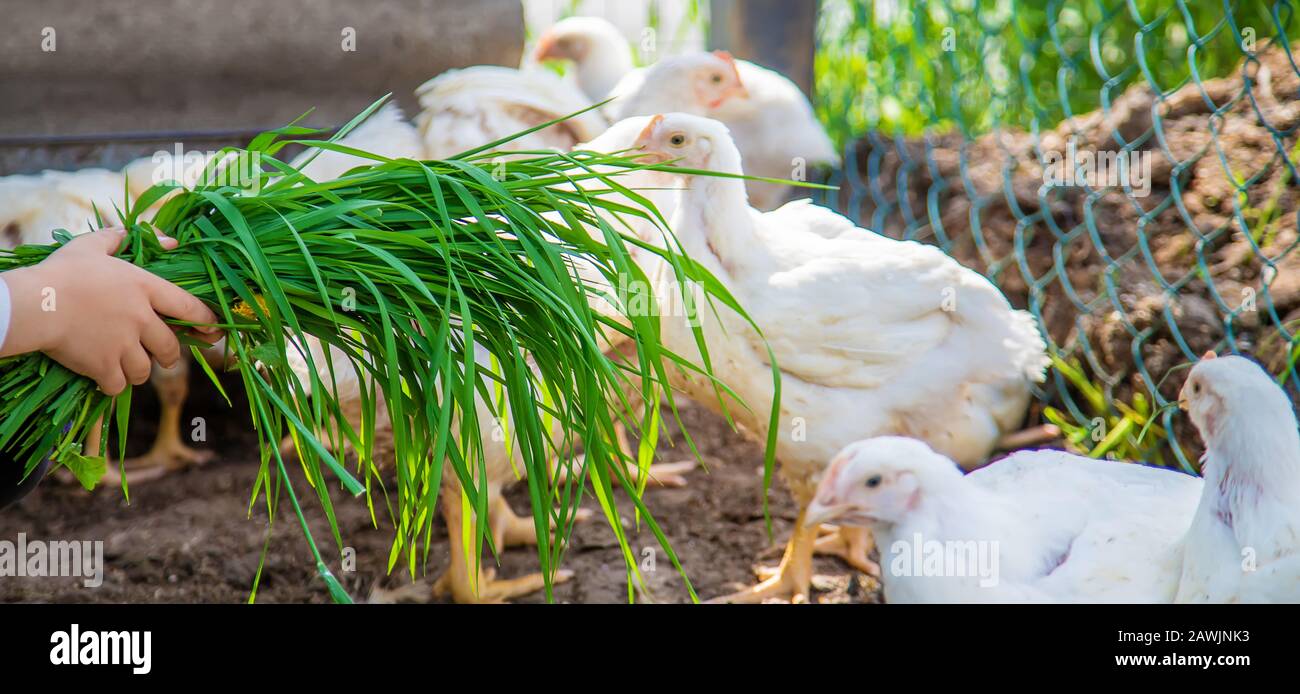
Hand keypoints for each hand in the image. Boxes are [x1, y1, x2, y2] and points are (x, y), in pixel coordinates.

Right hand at [0, 227, 220, 394]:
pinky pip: (118, 385)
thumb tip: (167, 239)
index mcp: (144, 288)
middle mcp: (141, 319)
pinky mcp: (104, 366)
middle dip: (168, 355)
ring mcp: (124, 345)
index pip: (189, 307)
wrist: (34, 304)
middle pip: (170, 348)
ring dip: (137, 370)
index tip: (212, 329)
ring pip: (144, 370)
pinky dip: (111, 384)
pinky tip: (102, 377)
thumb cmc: (62, 273)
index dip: (206, 321)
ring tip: (124, 364)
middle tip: (162, 356)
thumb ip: (125, 238)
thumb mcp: (93, 246)